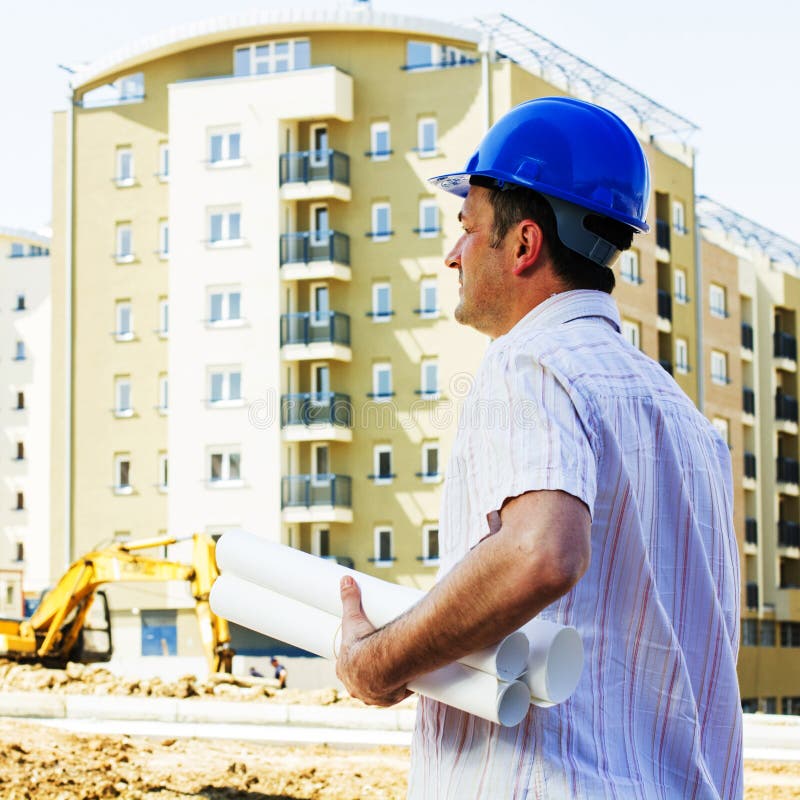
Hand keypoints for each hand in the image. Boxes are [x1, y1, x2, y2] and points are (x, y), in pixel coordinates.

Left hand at [335, 576, 410, 706]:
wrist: (379, 666)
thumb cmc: (364, 643)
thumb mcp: (353, 617)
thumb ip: (349, 598)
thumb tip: (345, 579)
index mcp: (345, 670)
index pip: (348, 665)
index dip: (356, 658)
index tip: (365, 650)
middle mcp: (355, 687)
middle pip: (362, 680)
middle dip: (370, 672)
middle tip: (381, 658)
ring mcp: (371, 696)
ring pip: (377, 690)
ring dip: (384, 684)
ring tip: (394, 671)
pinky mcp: (388, 699)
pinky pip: (393, 696)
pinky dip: (398, 691)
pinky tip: (405, 684)